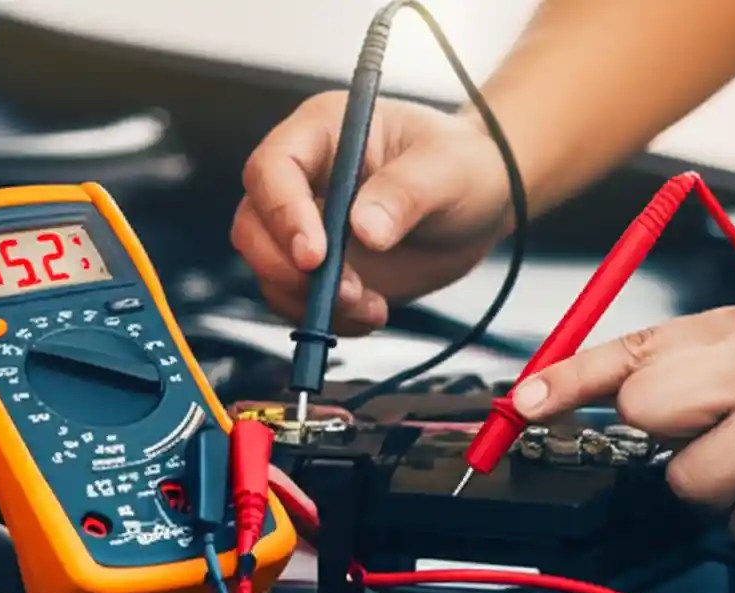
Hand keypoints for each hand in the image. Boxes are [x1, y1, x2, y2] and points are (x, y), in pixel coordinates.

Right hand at [232, 92, 511, 335]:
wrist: (481, 205)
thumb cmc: (465, 165)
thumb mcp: (448, 169)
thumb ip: (406, 193)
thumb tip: (363, 231)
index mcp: (322, 132)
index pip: (272, 169)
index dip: (282, 214)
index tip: (316, 256)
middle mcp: (302, 178)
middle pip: (253, 225)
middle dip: (287, 268)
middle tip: (344, 291)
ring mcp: (305, 226)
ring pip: (269, 269)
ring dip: (309, 300)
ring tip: (370, 306)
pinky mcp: (318, 268)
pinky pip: (295, 301)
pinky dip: (327, 318)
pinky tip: (372, 312)